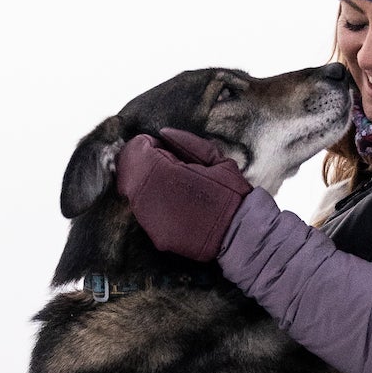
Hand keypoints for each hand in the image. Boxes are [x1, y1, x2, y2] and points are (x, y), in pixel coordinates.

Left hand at [115, 129, 253, 261]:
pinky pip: (145, 216)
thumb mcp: (217, 159)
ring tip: (173, 187)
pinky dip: (154, 207)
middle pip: (128, 174)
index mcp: (169, 174)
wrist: (243, 235)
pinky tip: (175, 206)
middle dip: (142, 165)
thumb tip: (163, 133)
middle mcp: (154, 199)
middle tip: (163, 165)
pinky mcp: (157, 238)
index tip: (158, 146)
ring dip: (147, 186)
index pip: (136, 152)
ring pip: (133, 196)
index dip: (144, 145)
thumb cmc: (232, 194)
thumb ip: (187, 143)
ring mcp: (153, 222)